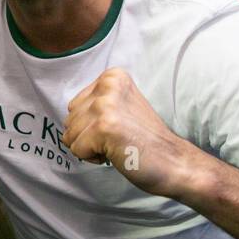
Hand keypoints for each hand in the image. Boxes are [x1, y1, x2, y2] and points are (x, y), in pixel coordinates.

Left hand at [60, 68, 196, 198]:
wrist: (174, 162)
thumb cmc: (143, 140)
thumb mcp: (119, 108)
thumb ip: (93, 104)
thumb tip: (64, 119)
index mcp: (112, 77)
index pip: (74, 106)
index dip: (90, 124)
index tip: (118, 127)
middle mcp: (108, 85)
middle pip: (69, 119)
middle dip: (87, 136)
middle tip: (118, 139)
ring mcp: (106, 105)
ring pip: (70, 135)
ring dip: (90, 148)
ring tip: (117, 145)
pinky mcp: (104, 126)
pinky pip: (76, 149)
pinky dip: (92, 157)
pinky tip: (116, 153)